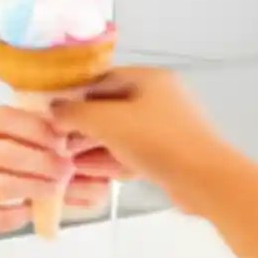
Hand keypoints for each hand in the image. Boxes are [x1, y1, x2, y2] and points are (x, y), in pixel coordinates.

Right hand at [0, 106, 72, 234]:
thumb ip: (7, 133)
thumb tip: (60, 134)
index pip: (3, 119)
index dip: (36, 127)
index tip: (60, 137)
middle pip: (8, 153)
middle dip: (44, 161)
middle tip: (66, 168)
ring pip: (3, 186)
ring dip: (36, 187)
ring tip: (55, 188)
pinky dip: (18, 215)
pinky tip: (30, 211)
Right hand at [51, 67, 227, 200]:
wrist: (205, 179)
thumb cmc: (156, 140)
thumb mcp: (107, 122)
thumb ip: (75, 113)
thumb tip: (53, 108)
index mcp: (149, 78)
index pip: (103, 79)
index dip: (75, 95)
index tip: (53, 113)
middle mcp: (160, 97)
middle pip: (111, 107)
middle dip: (83, 125)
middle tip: (57, 140)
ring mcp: (167, 127)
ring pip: (121, 132)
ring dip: (94, 145)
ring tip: (66, 159)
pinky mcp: (170, 154)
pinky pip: (133, 151)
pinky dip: (112, 159)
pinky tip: (88, 172)